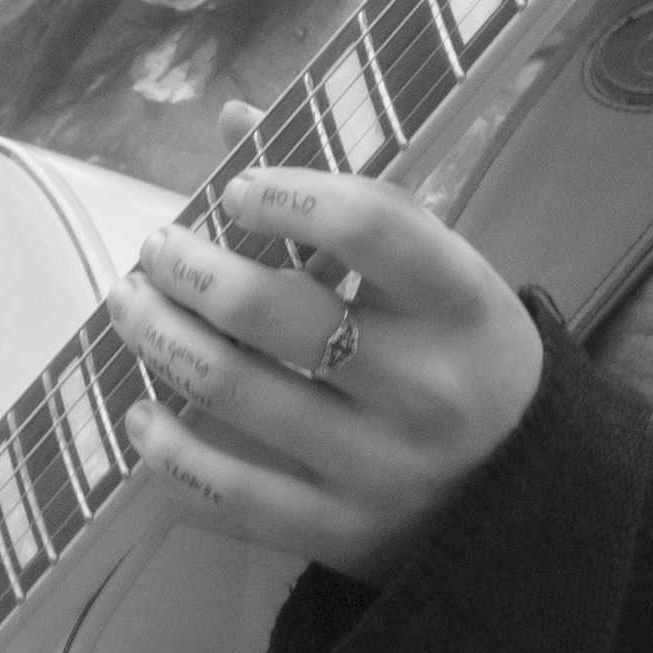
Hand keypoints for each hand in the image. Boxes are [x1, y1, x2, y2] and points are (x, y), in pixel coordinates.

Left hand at [104, 166, 545, 580]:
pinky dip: (168, 448)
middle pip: (273, 311)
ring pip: (233, 391)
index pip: (370, 227)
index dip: (290, 193)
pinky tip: (140, 413)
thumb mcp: (442, 274)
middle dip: (190, 268)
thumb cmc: (465, 356)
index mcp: (462, 306)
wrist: (523, 498)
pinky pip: (228, 489)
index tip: (238, 190)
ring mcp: (377, 467)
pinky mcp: (338, 531)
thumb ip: (349, 199)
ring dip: (159, 338)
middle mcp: (423, 388)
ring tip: (130, 306)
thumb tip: (233, 120)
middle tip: (156, 249)